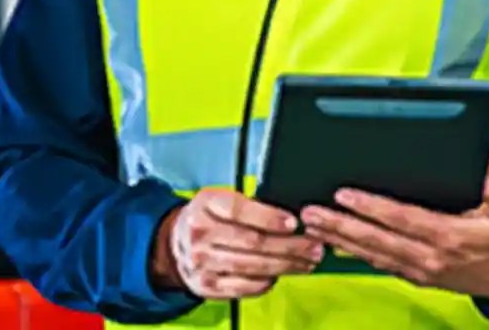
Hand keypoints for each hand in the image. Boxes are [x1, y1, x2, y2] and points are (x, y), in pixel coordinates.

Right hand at [151, 189, 324, 299]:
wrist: (174, 244)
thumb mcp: (220, 200)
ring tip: (307, 262)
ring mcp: (201, 262)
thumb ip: (250, 206)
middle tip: (314, 246)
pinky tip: (281, 274)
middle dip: (289, 245)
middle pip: (252, 241)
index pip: (238, 210)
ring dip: (286, 265)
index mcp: (206, 204)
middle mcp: (200, 233)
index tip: (294, 222)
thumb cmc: (209, 218)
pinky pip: (244, 287)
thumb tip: (291, 218)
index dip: (268, 217)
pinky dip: (267, 281)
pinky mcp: (206, 286)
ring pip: (253, 266)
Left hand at [300, 153, 488, 303]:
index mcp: (451, 237)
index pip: (402, 219)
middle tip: (310, 214)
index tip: (344, 195)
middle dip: (340, 226)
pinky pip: (381, 264)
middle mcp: (432, 257)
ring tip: (312, 226)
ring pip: (373, 255)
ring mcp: (423, 271)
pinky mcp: (419, 277)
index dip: (371, 208)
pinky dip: (355, 254)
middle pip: (377, 240)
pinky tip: (334, 243)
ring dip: (339, 240)